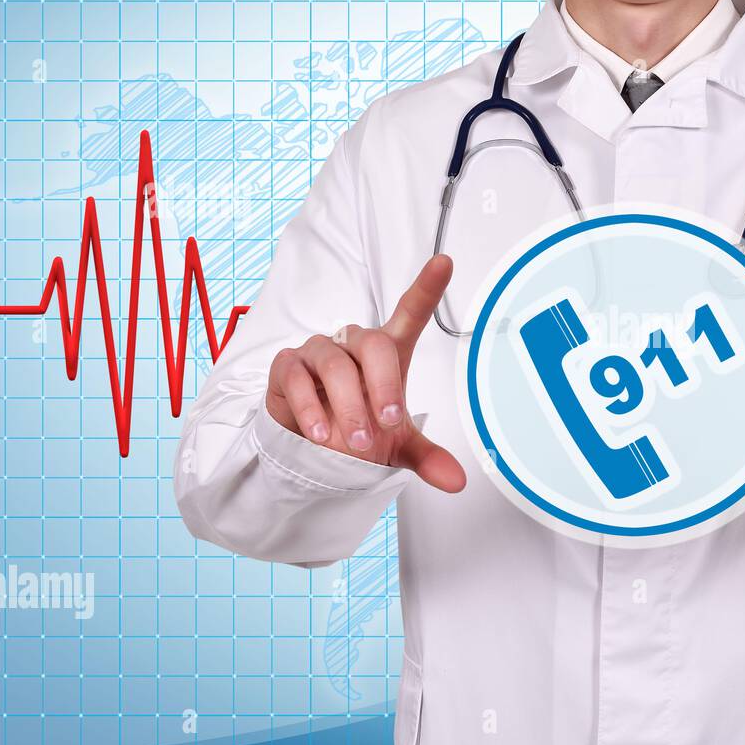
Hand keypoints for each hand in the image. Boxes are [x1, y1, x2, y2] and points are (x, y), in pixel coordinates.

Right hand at [265, 254, 466, 492]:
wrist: (311, 451)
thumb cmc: (358, 431)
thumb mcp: (396, 447)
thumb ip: (426, 458)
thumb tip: (457, 481)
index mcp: (388, 353)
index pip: (409, 313)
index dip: (426, 287)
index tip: (443, 263)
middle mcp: (354, 345)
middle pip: (375, 344)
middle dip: (383, 385)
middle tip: (387, 421)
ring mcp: (319, 352)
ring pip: (336, 363)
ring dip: (347, 405)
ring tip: (355, 442)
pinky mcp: (287, 366)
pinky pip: (297, 376)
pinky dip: (310, 407)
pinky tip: (319, 433)